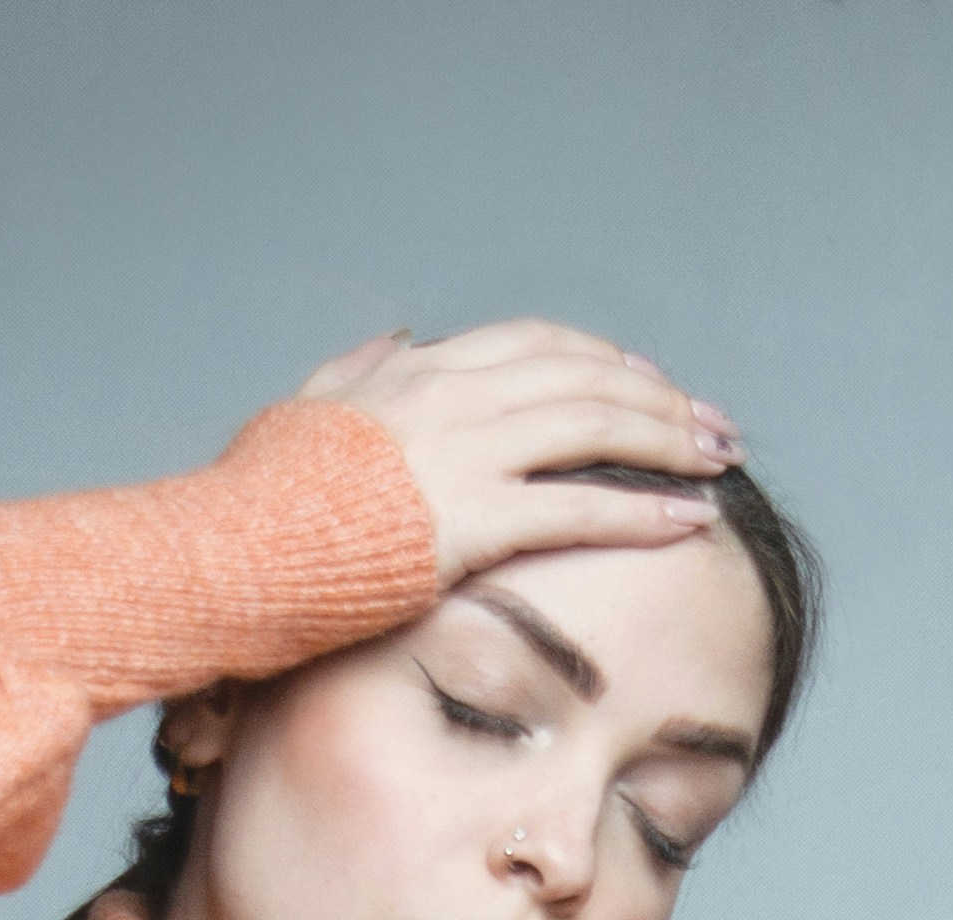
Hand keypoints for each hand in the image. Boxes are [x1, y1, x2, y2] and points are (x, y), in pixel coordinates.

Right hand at [296, 319, 742, 586]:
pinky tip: (690, 519)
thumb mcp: (303, 410)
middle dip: (659, 400)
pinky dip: (645, 510)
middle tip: (712, 425)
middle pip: (584, 377)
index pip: (537, 346)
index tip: (647, 385)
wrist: (231, 549)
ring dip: (671, 442)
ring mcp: (466, 452)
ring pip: (597, 426)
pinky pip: (582, 506)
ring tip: (721, 462)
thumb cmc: (257, 500)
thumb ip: (355, 369)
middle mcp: (452, 394)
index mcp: (419, 369)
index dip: (603, 362)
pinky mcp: (474, 519)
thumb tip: (395, 337)